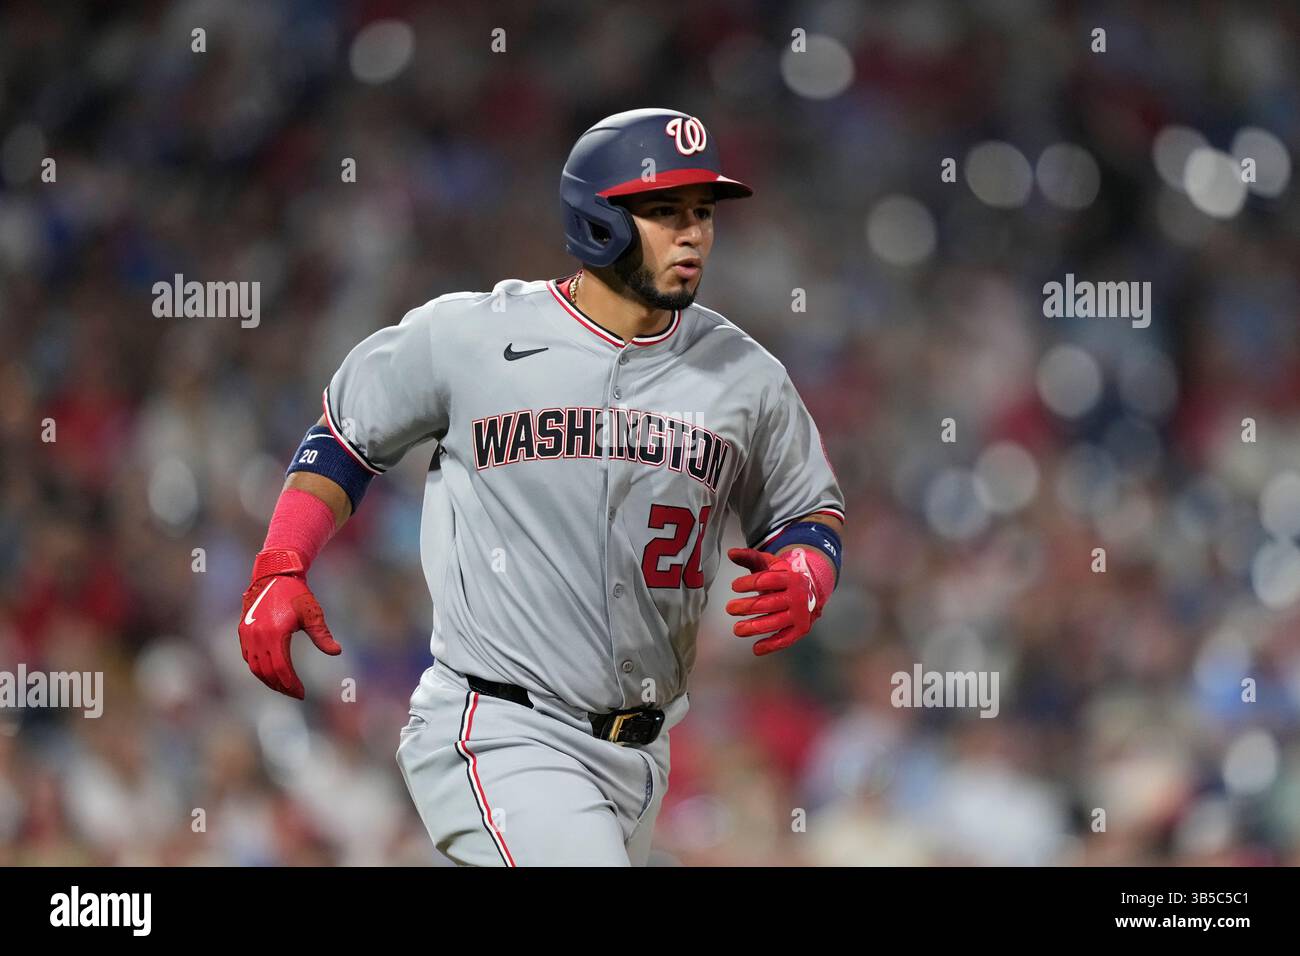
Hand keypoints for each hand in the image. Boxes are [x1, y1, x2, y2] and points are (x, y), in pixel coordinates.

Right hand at [238, 550, 340, 698]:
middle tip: (294, 693)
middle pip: (267, 672)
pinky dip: (258, 668)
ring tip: (283, 686)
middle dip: (281, 686)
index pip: (281, 669)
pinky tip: (270, 672)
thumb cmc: (296, 594)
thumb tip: (336, 652)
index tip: (302, 694)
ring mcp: (247, 634)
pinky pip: (248, 657)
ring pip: (255, 667)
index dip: (291, 684)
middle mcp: (257, 636)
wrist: (274, 574)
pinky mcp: (243, 630)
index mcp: (275, 634)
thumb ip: (322, 635)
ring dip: (268, 680)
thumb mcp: (312, 614)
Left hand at [725, 547, 821, 655]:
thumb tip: (731, 553)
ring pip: (774, 623)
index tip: (735, 586)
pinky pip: (785, 640)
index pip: (767, 580)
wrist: (809, 592)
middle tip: (730, 608)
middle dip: (745, 607)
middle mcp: (797, 596)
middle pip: (768, 603)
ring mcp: (799, 614)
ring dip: (753, 627)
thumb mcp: (769, 564)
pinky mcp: (800, 629)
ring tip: (737, 629)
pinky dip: (770, 646)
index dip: (749, 583)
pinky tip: (756, 648)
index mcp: (790, 577)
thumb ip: (750, 557)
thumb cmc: (783, 578)